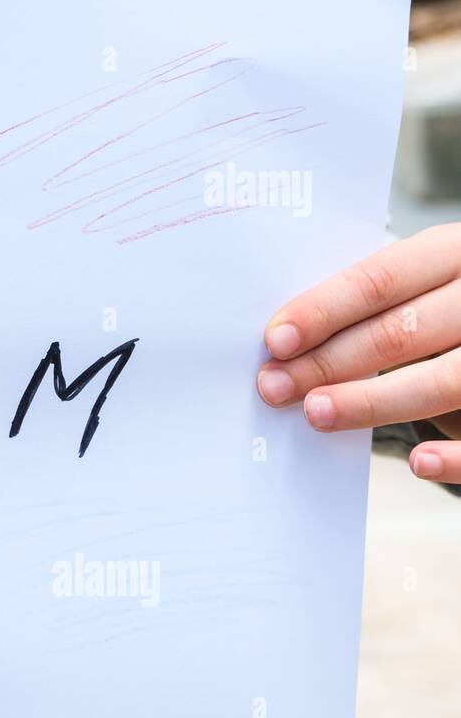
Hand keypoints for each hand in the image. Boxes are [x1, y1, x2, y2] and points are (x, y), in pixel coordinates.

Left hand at [257, 223, 460, 482]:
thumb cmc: (446, 318)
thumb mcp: (424, 291)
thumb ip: (377, 308)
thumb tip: (289, 345)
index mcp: (454, 255)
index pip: (382, 279)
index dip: (324, 310)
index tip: (275, 341)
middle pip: (403, 331)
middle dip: (330, 362)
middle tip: (276, 387)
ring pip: (445, 379)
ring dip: (373, 401)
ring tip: (317, 413)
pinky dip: (457, 455)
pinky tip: (418, 462)